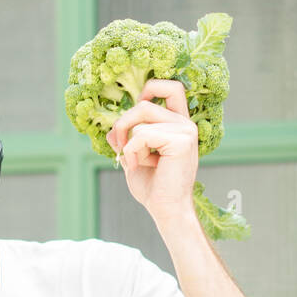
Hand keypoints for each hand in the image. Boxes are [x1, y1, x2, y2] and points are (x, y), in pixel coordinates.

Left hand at [106, 78, 198, 224]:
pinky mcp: (181, 140)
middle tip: (119, 144)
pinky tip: (136, 166)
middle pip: (144, 103)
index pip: (172, 87)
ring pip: (141, 115)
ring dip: (126, 140)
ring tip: (132, 160)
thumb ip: (126, 139)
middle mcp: (185, 124)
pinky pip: (142, 134)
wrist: (166, 209)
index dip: (151, 88)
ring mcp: (185, 131)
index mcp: (178, 124)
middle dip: (123, 122)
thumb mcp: (134, 157)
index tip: (137, 109)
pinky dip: (130, 151)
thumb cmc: (154, 187)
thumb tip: (111, 130)